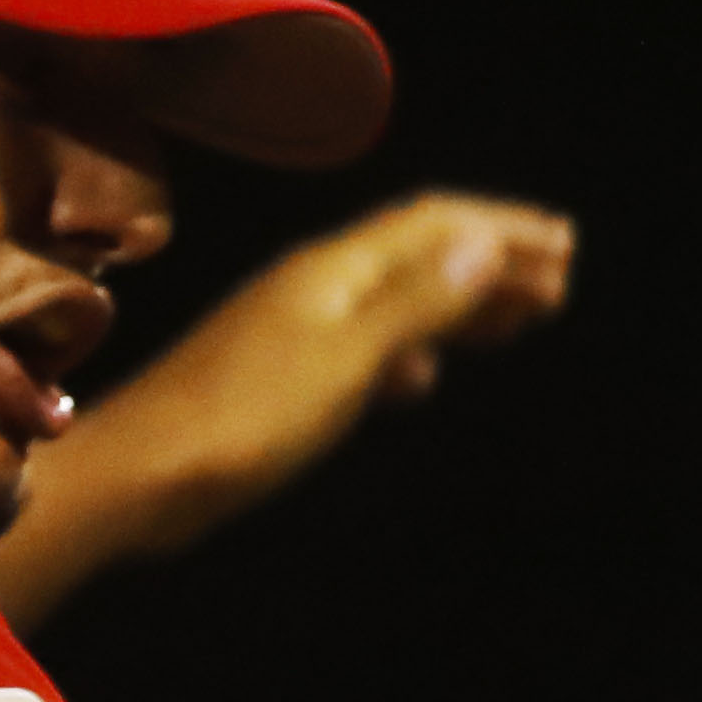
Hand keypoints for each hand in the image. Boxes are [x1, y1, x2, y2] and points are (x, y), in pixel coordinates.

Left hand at [122, 191, 574, 515]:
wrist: (137, 478)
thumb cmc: (242, 421)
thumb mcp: (345, 361)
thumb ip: (415, 305)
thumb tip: (484, 244)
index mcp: (333, 271)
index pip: (434, 223)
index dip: (501, 227)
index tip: (564, 246)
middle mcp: (312, 286)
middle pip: (417, 255)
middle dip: (488, 260)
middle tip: (558, 279)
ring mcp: (289, 331)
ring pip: (392, 301)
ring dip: (455, 304)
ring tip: (513, 321)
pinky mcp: (274, 380)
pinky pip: (361, 347)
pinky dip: (407, 351)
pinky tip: (419, 379)